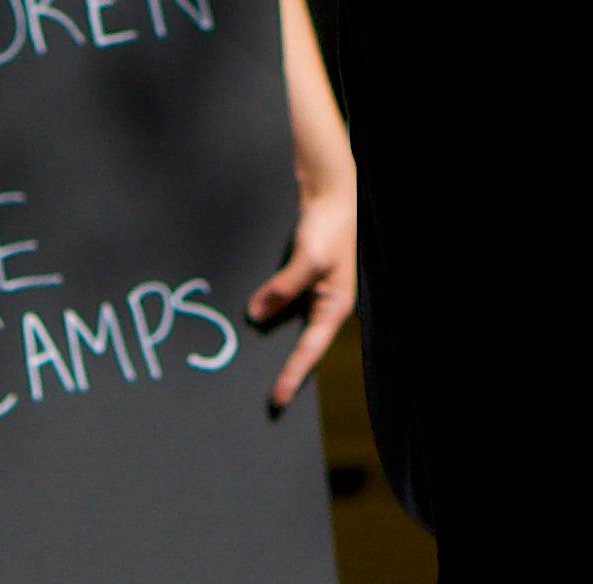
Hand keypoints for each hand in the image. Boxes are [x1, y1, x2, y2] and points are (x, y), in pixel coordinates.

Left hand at [248, 155, 357, 413]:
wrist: (332, 192)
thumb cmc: (329, 226)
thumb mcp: (307, 259)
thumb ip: (282, 289)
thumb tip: (256, 315)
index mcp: (337, 305)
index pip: (311, 349)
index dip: (293, 375)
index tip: (276, 400)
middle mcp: (328, 304)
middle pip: (305, 345)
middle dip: (287, 369)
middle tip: (268, 399)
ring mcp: (317, 293)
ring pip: (294, 328)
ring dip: (277, 346)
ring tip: (257, 371)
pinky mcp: (305, 281)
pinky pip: (286, 308)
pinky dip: (272, 318)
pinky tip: (256, 326)